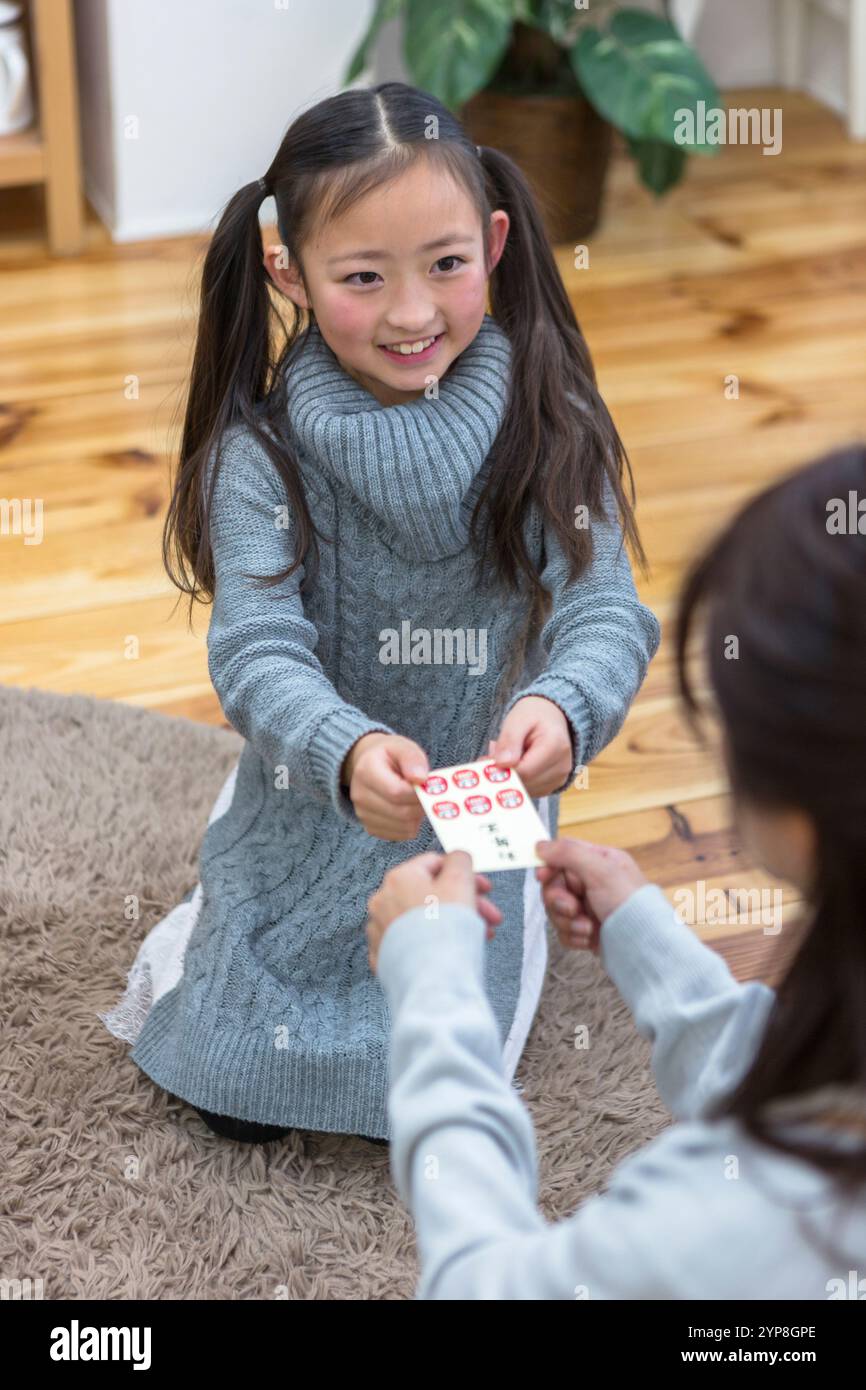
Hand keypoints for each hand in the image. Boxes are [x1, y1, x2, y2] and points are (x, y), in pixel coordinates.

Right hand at [342, 732, 429, 840]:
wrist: (369, 764)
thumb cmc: (389, 756)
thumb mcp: (402, 747)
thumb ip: (412, 759)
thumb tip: (421, 779)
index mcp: (366, 771)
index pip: (397, 792)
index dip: (418, 793)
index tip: (427, 786)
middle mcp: (360, 795)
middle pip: (401, 813)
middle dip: (420, 806)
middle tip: (426, 796)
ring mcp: (363, 814)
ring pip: (403, 827)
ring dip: (417, 817)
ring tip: (416, 801)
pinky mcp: (370, 827)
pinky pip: (399, 836)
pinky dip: (410, 826)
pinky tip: (408, 810)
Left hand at [366, 850, 501, 972]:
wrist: (431, 981)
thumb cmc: (446, 930)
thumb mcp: (461, 882)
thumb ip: (460, 861)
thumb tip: (456, 857)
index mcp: (399, 878)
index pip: (434, 864)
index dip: (465, 874)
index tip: (485, 889)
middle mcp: (382, 901)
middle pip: (430, 894)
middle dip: (465, 904)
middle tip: (490, 917)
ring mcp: (380, 931)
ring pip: (423, 919)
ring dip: (453, 923)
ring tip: (480, 938)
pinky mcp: (383, 957)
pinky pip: (413, 942)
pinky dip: (433, 943)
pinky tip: (452, 951)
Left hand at [488, 695, 574, 796]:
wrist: (552, 715)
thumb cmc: (534, 714)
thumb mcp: (518, 719)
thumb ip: (509, 740)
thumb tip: (502, 763)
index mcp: (555, 747)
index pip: (524, 771)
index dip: (502, 769)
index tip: (485, 761)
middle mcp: (562, 766)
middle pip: (525, 783)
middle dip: (504, 773)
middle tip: (489, 757)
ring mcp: (560, 777)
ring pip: (526, 789)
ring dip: (510, 777)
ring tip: (504, 756)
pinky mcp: (555, 784)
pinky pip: (530, 790)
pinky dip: (518, 780)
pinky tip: (514, 763)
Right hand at [534, 837, 647, 952]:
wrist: (643, 945)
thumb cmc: (628, 903)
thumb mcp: (600, 870)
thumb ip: (568, 853)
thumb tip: (540, 845)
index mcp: (599, 861)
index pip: (562, 857)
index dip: (549, 867)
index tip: (542, 876)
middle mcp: (593, 883)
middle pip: (554, 886)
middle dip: (559, 901)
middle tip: (572, 909)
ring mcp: (589, 908)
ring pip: (556, 910)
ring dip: (568, 921)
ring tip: (587, 927)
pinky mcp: (586, 930)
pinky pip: (563, 931)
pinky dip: (574, 936)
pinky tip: (589, 938)